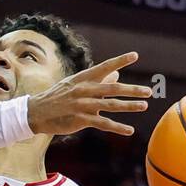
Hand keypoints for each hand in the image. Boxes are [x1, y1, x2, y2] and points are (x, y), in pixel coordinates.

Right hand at [27, 52, 150, 137]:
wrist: (36, 112)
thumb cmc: (58, 97)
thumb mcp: (75, 84)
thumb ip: (98, 80)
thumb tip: (118, 74)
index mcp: (83, 78)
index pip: (104, 67)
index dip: (120, 61)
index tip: (135, 55)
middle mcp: (84, 90)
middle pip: (112, 88)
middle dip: (132, 90)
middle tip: (148, 91)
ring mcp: (83, 105)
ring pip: (111, 105)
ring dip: (129, 106)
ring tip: (144, 106)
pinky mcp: (81, 120)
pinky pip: (103, 124)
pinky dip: (117, 127)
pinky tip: (129, 130)